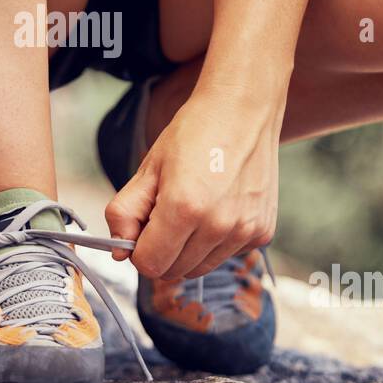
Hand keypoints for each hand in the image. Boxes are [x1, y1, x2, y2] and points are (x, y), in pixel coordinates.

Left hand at [104, 89, 279, 279]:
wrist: (243, 110)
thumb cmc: (193, 134)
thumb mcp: (148, 168)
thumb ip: (125, 213)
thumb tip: (120, 254)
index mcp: (184, 209)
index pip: (149, 265)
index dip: (138, 251)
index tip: (142, 229)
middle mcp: (219, 226)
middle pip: (174, 271)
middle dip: (162, 251)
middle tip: (166, 214)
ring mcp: (245, 231)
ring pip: (200, 268)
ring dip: (188, 250)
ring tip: (193, 209)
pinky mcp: (262, 232)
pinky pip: (226, 255)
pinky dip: (215, 242)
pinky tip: (217, 208)